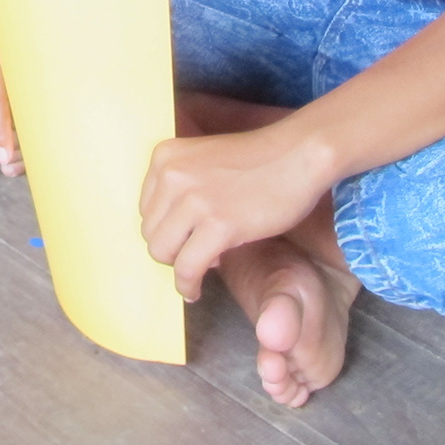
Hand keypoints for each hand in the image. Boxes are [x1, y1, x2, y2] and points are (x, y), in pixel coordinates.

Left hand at [139, 125, 334, 301]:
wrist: (298, 155)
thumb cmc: (259, 162)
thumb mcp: (204, 162)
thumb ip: (181, 187)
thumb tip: (168, 234)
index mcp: (166, 157)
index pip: (146, 210)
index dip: (168, 229)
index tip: (189, 237)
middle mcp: (173, 175)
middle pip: (150, 233)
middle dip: (173, 249)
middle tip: (200, 253)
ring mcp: (194, 199)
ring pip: (162, 253)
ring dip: (180, 268)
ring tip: (203, 266)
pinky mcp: (218, 224)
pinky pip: (187, 268)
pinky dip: (188, 285)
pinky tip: (197, 289)